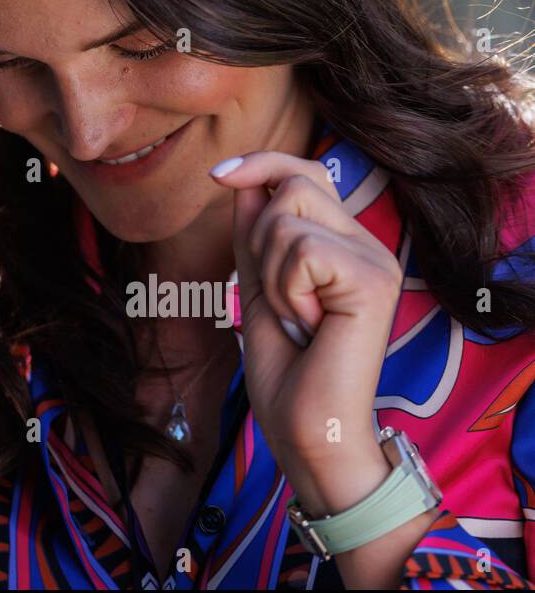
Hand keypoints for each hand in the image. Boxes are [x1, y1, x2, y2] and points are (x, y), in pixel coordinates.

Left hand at [209, 151, 403, 463]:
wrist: (306, 429)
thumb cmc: (285, 368)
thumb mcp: (257, 285)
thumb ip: (255, 234)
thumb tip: (246, 178)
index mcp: (346, 244)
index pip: (306, 173)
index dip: (261, 164)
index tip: (217, 175)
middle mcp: (369, 246)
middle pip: (294, 184)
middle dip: (259, 239)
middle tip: (278, 298)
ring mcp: (376, 260)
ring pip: (289, 216)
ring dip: (270, 274)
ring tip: (295, 318)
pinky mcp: (373, 279)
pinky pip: (301, 251)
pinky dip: (285, 290)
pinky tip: (308, 326)